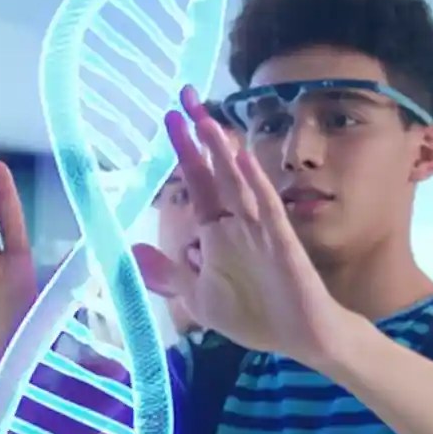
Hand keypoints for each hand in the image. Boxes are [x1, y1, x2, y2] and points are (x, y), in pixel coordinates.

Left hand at [132, 87, 354, 366]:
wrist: (299, 337)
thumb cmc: (252, 313)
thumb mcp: (197, 298)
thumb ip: (167, 274)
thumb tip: (133, 250)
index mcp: (216, 229)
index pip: (196, 181)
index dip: (184, 151)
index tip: (170, 118)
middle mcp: (237, 221)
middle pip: (215, 170)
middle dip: (200, 135)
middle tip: (186, 96)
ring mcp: (260, 229)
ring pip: (238, 183)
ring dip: (222, 153)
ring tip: (206, 121)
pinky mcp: (281, 244)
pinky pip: (267, 209)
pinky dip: (255, 185)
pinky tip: (244, 161)